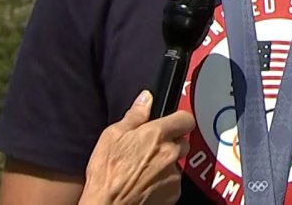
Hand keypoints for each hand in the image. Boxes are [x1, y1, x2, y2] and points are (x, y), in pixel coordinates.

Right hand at [79, 90, 195, 204]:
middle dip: (172, 143)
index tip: (171, 123)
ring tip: (144, 170)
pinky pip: (174, 182)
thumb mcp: (111, 137)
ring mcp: (174, 175)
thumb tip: (146, 98)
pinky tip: (146, 184)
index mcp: (157, 135)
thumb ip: (134, 116)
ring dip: (167, 163)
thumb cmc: (106, 175)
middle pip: (183, 141)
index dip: (179, 120)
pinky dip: (164, 181)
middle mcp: (170, 154)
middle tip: (152, 149)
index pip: (186, 119)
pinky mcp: (174, 194)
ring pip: (177, 163)